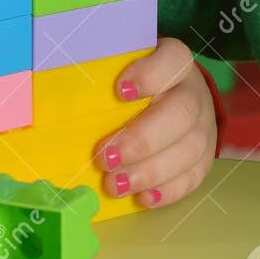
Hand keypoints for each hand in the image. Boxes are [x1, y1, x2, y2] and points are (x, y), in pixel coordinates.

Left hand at [94, 38, 217, 206]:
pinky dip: (168, 191)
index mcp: (175, 62)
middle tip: (105, 158)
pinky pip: (194, 176)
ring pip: (188, 150)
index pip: (172, 60)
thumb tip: (55, 93)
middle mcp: (194, 92)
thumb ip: (103, 74)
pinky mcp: (204, 156)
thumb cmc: (137, 83)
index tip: (120, 91)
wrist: (175, 96)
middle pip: (181, 114)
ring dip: (150, 172)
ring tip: (115, 185)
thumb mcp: (123, 68)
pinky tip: (143, 198)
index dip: (151, 75)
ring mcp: (204, 126)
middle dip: (142, 140)